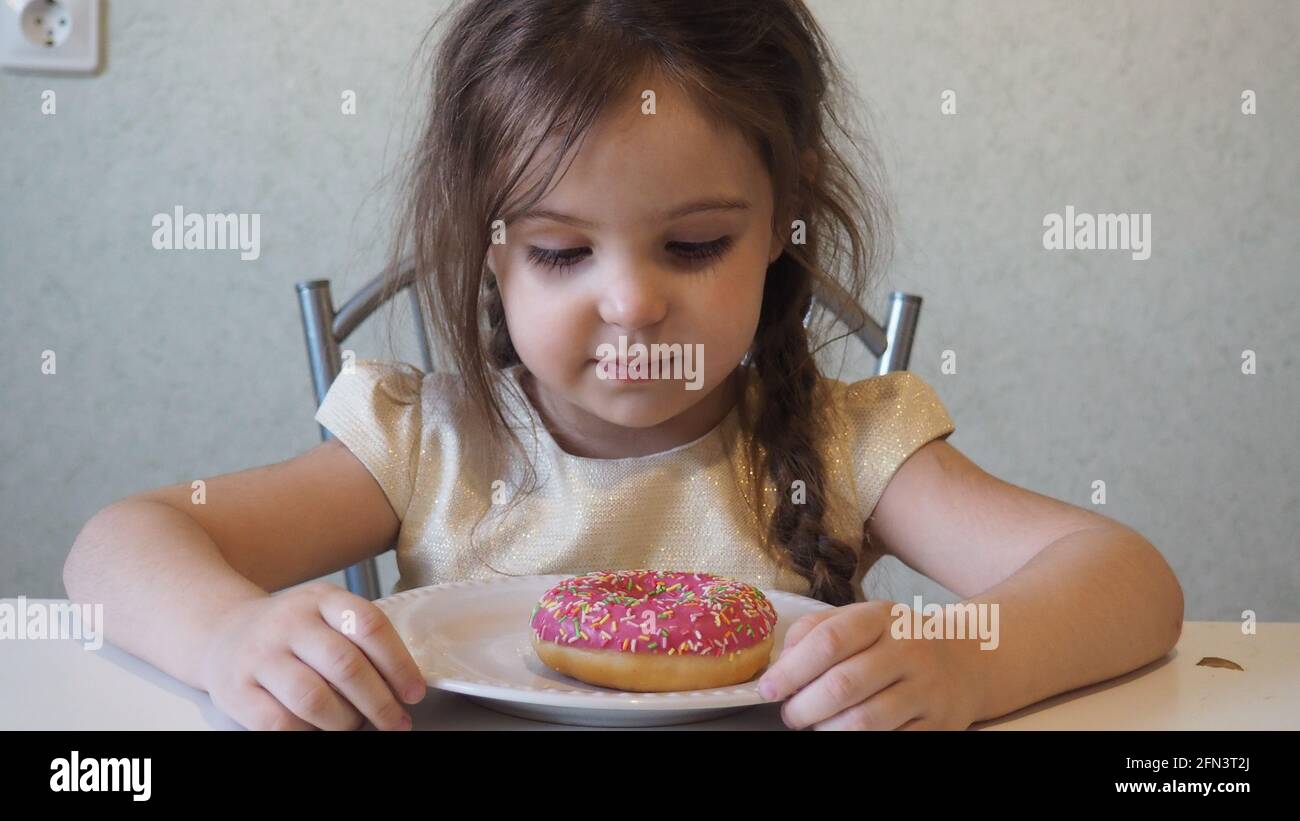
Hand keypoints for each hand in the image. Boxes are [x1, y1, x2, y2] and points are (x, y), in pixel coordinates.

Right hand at [198, 581, 426, 729]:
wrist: (223, 631)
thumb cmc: (292, 631)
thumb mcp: (326, 615)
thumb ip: (361, 641)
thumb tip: (402, 689)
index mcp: (321, 598)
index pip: (369, 625)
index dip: (399, 664)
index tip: (414, 693)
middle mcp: (290, 622)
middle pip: (345, 665)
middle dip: (380, 702)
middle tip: (396, 722)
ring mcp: (260, 655)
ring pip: (314, 698)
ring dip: (346, 722)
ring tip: (356, 725)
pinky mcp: (237, 690)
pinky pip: (282, 724)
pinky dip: (310, 733)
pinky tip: (322, 730)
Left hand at [756, 600, 979, 729]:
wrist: (965, 661)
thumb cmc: (895, 640)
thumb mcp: (860, 618)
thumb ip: (815, 630)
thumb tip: (782, 664)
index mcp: (881, 618)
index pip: (829, 641)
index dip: (791, 670)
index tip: (768, 689)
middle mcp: (908, 650)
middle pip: (843, 685)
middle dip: (804, 707)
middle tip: (791, 714)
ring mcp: (926, 690)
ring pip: (863, 721)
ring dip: (827, 729)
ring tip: (816, 725)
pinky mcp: (937, 725)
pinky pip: (888, 741)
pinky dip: (856, 742)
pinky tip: (843, 732)